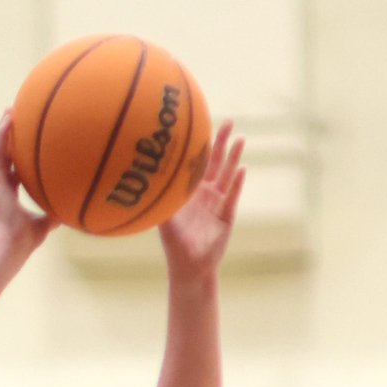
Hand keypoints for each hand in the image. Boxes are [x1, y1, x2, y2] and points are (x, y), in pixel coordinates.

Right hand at [0, 110, 57, 253]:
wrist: (15, 242)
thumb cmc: (30, 237)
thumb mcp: (49, 218)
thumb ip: (59, 209)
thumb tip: (77, 204)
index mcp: (11, 191)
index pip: (15, 167)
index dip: (19, 152)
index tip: (26, 138)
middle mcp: (3, 183)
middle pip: (6, 153)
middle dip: (10, 134)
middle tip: (17, 115)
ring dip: (5, 128)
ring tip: (11, 110)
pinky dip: (3, 135)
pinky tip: (10, 120)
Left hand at [158, 121, 245, 277]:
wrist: (190, 266)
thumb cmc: (174, 245)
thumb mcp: (164, 223)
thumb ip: (159, 205)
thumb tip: (143, 188)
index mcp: (188, 192)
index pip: (195, 163)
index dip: (199, 146)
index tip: (200, 124)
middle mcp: (204, 193)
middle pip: (215, 162)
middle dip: (220, 142)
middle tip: (227, 121)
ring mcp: (218, 202)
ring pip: (227, 174)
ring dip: (233, 157)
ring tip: (240, 138)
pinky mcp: (227, 214)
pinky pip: (233, 195)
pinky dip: (237, 183)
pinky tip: (242, 169)